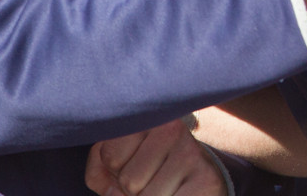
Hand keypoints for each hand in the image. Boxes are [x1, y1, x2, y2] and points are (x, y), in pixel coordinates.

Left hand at [85, 117, 225, 195]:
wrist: (200, 178)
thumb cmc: (151, 170)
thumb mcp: (118, 164)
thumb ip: (99, 167)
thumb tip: (112, 191)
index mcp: (144, 117)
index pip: (110, 156)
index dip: (115, 172)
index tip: (133, 164)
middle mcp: (171, 129)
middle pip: (128, 180)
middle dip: (133, 191)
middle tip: (153, 180)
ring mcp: (191, 154)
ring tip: (165, 189)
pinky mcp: (206, 180)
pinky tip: (177, 195)